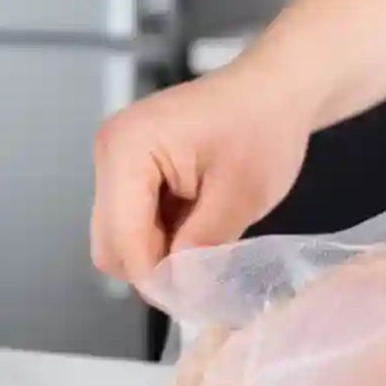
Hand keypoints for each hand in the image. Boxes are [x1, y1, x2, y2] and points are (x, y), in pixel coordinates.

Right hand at [91, 62, 310, 282]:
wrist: (275, 89)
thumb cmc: (264, 126)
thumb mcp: (240, 195)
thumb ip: (204, 247)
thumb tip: (182, 295)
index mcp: (127, 149)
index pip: (123, 240)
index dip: (157, 278)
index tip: (196, 297)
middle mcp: (109, 152)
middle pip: (110, 245)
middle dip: (155, 267)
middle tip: (205, 272)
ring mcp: (115, 161)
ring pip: (121, 239)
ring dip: (161, 253)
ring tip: (208, 239)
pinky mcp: (129, 170)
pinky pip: (134, 223)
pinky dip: (164, 236)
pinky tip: (200, 223)